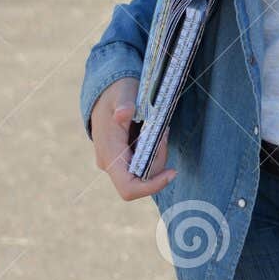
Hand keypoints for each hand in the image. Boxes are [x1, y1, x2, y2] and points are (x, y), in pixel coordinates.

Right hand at [90, 77, 176, 199]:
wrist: (105, 92)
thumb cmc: (115, 92)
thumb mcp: (122, 92)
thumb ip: (124, 103)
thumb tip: (124, 113)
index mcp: (109, 153)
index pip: (128, 187)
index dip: (151, 186)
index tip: (173, 172)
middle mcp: (111, 163)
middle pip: (144, 178)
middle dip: (160, 157)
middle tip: (163, 131)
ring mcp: (118, 162)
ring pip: (148, 171)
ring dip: (159, 152)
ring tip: (159, 129)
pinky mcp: (125, 158)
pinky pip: (146, 162)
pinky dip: (155, 149)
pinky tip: (155, 132)